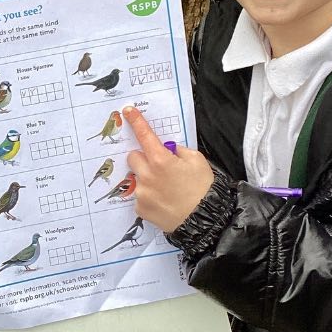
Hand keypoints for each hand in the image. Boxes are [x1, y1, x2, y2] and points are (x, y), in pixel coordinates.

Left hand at [124, 107, 213, 233]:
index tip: (127, 111)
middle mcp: (147, 176)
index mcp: (161, 160)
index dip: (136, 121)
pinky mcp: (140, 209)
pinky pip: (139, 196)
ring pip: (137, 178)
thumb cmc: (203, 188)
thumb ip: (178, 151)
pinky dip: (149, 196)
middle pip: (133, 157)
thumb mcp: (197, 160)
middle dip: (144, 158)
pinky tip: (164, 201)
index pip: (144, 135)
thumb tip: (168, 150)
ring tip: (166, 190)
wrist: (204, 220)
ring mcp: (141, 193)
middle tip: (159, 166)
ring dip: (147, 179)